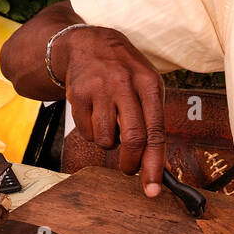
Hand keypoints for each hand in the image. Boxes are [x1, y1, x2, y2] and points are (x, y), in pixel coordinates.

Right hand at [57, 26, 165, 192]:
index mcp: (149, 84)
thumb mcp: (147, 85)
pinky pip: (86, 132)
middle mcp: (125, 85)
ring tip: (111, 125)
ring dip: (110, 144)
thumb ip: (154, 120)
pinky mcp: (77, 95)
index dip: (155, 164)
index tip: (152, 189)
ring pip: (105, 140)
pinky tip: (95, 115)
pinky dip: (93, 133)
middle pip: (132, 139)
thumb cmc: (125, 72)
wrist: (87, 44)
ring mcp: (99, 89)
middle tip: (130, 170)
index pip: (155, 131)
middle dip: (132, 163)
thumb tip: (157, 164)